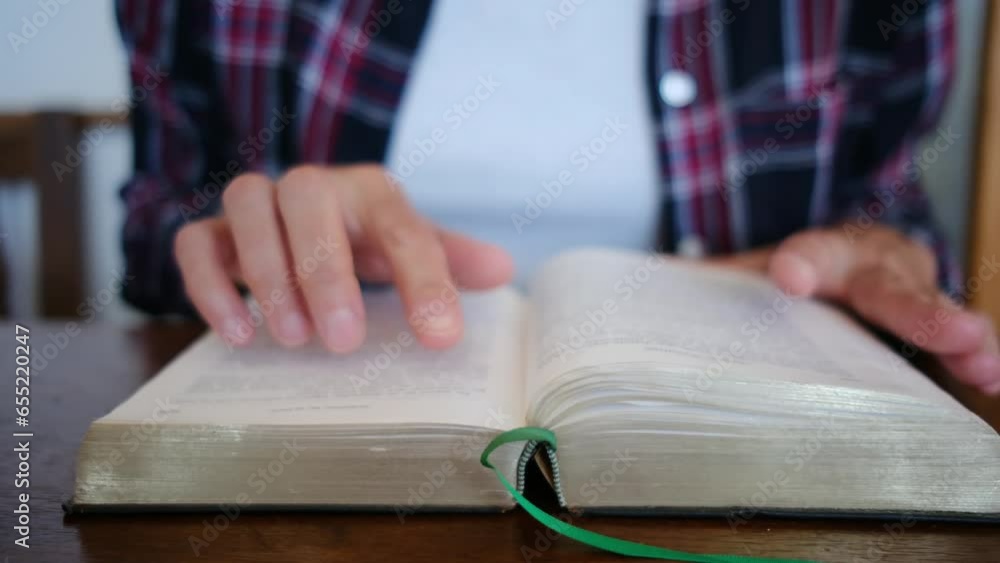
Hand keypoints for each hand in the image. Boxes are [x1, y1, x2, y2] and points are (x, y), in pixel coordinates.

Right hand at [174, 164, 513, 351]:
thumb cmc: (365, 243)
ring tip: (292, 339)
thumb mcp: (411, 250)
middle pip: (309, 198)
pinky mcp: (213, 231)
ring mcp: (259, 203)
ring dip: (267, 273)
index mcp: (372, 192)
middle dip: (325, 270)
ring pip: (248, 207)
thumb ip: (450, 260)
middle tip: (342, 341)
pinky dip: (209, 284)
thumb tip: (503, 269)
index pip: (402, 227)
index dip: (424, 282)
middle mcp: (313, 185)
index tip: (438, 338)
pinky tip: (237, 335)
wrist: (307, 227)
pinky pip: (194, 242)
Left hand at [709, 225, 999, 394]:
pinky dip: (975, 357)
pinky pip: (956, 344)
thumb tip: (630, 295)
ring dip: (956, 334)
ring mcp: (909, 295)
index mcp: (823, 253)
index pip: (812, 253)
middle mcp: (873, 269)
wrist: (853, 254)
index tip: (790, 275)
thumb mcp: (754, 271)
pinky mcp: (931, 327)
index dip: (804, 263)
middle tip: (943, 328)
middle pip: (890, 287)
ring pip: (933, 313)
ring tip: (982, 356)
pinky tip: (993, 378)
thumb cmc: (798, 271)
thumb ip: (711, 283)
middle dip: (914, 309)